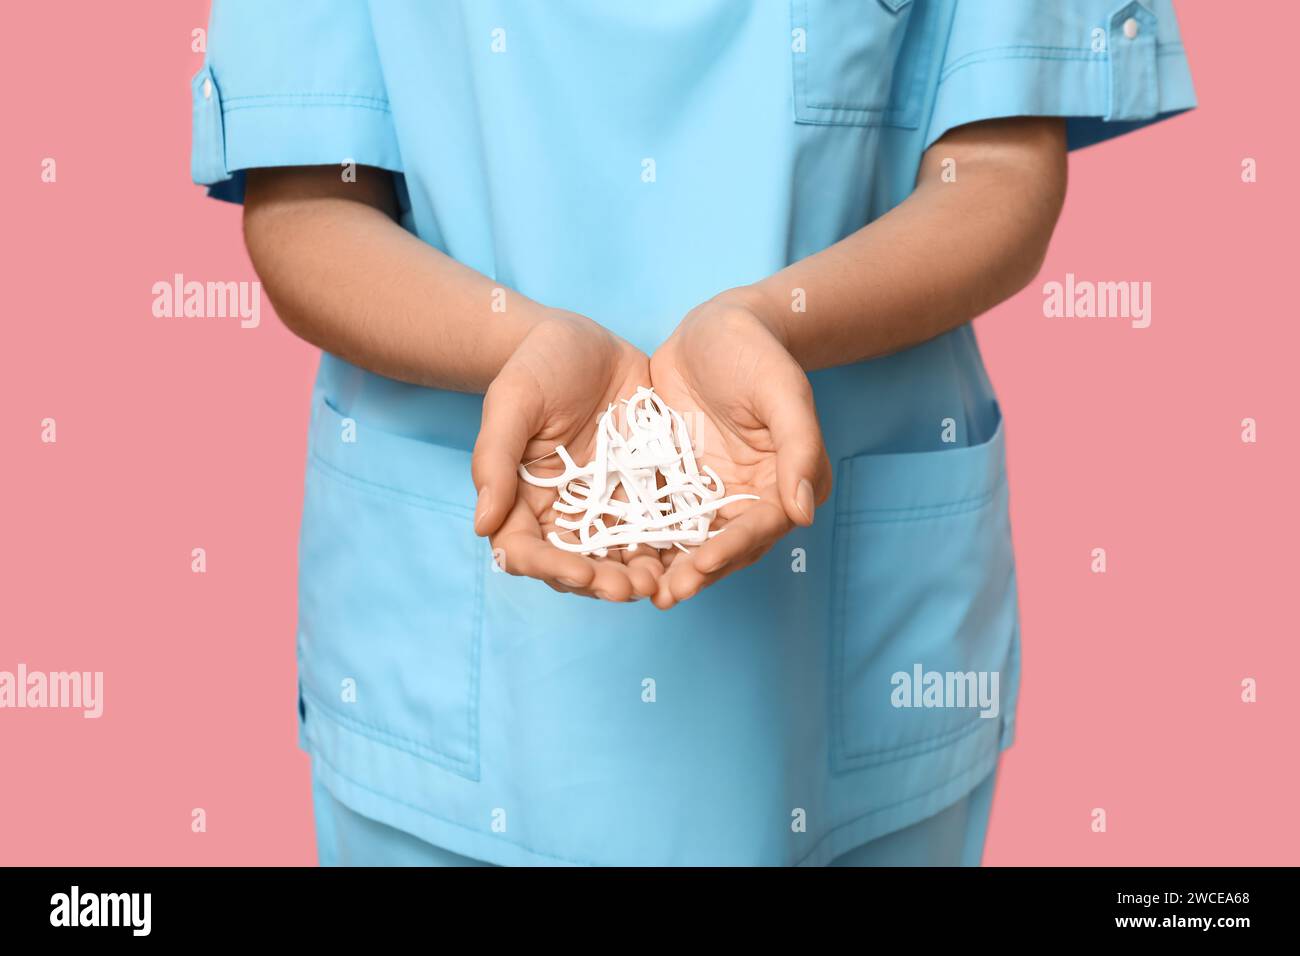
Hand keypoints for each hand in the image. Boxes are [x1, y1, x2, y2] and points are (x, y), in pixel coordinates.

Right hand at [472, 311, 662, 600]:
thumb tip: (483, 525)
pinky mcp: (643, 493)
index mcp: (522, 501)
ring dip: (638, 576)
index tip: (580, 573)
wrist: (583, 341)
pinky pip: (656, 528)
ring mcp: (605, 506)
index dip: (551, 569)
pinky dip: (669, 548)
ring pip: (619, 557)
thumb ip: (494, 459)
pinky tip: (688, 555)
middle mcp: (562, 513)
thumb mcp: (511, 402)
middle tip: (632, 590)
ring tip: (661, 583)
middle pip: (577, 566)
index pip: (527, 551)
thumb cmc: (536, 367)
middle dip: (603, 583)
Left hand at [647, 291, 831, 608]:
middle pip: (725, 546)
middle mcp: (750, 498)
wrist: (714, 328)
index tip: (702, 564)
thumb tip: (803, 514)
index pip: (759, 527)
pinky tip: (614, 557)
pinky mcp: (676, 485)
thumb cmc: (757, 352)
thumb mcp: (783, 392)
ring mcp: (710, 494)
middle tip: (666, 593)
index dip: (732, 549)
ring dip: (668, 568)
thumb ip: (798, 449)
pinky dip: (642, 539)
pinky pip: (659, 517)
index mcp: (785, 484)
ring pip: (691, 541)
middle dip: (697, 571)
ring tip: (639, 591)